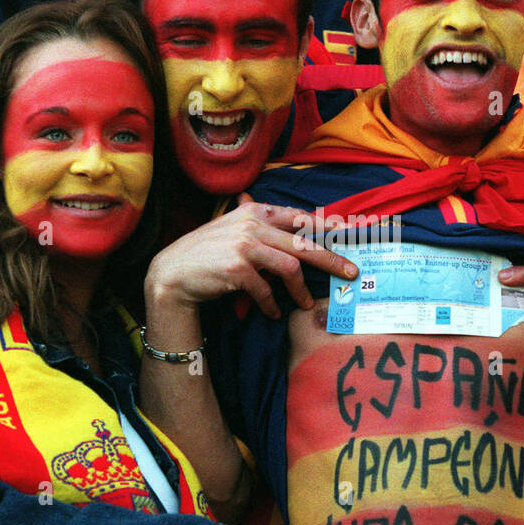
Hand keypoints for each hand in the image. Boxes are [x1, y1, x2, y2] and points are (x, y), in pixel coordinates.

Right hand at [145, 196, 355, 319]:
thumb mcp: (233, 229)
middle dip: (332, 260)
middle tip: (351, 273)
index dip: (328, 224)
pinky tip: (272, 312)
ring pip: (291, 267)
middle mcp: (252, 224)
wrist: (172, 273)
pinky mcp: (238, 268)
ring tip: (304, 304)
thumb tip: (296, 226)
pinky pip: (267, 290)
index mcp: (256, 212)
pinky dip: (272, 304)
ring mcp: (245, 245)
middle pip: (305, 243)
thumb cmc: (207, 253)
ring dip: (300, 290)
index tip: (349, 233)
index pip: (300, 216)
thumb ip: (260, 226)